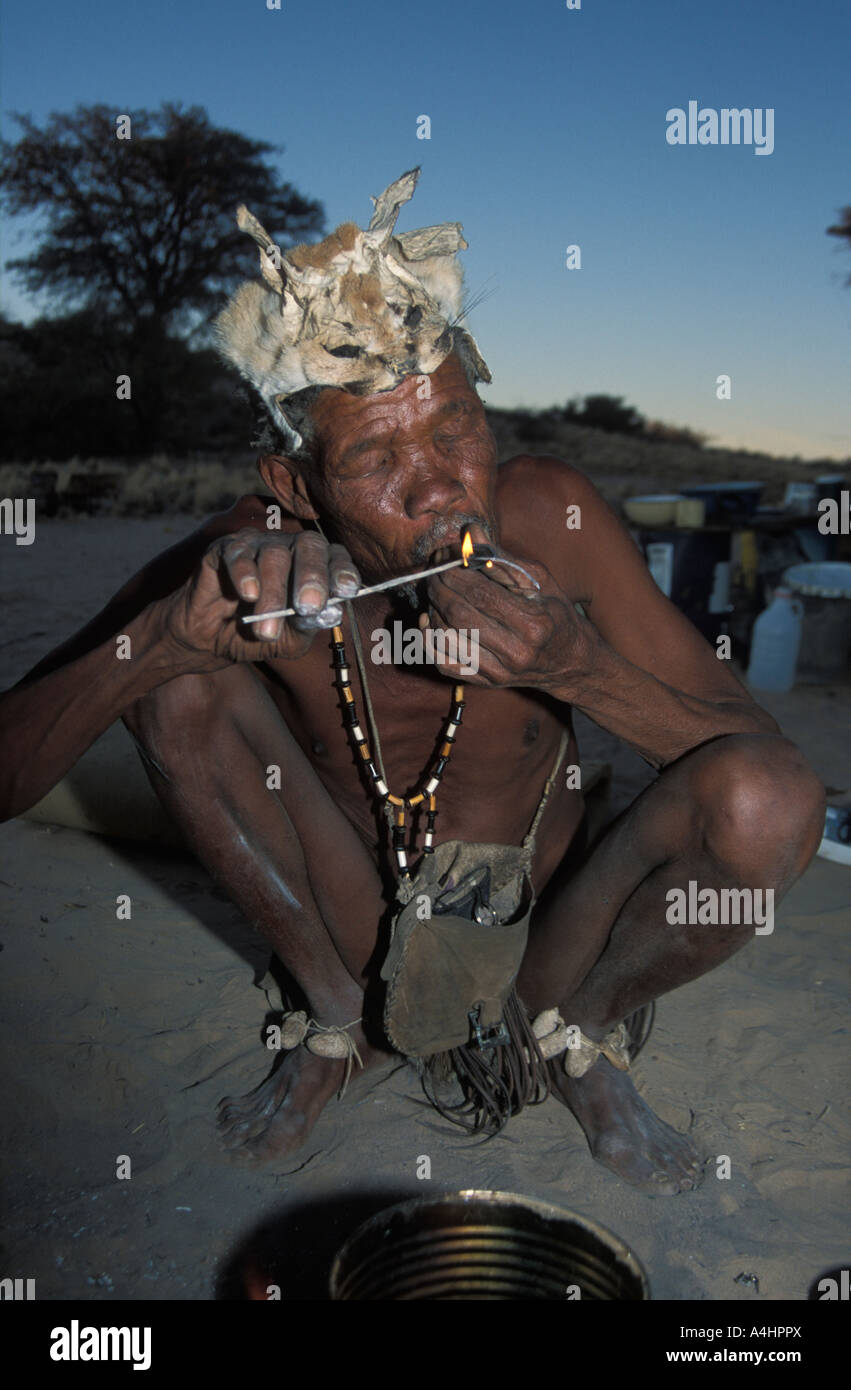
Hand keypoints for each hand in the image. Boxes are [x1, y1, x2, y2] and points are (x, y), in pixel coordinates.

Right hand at [156, 528, 360, 670]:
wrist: (210, 640)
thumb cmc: (258, 633)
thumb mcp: (290, 640)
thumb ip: (309, 627)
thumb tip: (331, 613)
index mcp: (314, 566)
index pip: (336, 557)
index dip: (343, 571)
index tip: (346, 591)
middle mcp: (290, 548)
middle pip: (310, 546)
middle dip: (312, 577)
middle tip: (308, 606)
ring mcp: (258, 545)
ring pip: (274, 555)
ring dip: (273, 594)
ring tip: (266, 630)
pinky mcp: (225, 549)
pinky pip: (238, 552)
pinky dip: (245, 573)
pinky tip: (248, 594)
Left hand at [424, 525, 592, 690]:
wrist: (571, 661)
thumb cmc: (555, 614)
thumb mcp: (540, 580)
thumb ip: (502, 558)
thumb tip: (469, 533)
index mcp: (534, 623)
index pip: (481, 593)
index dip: (455, 572)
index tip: (444, 556)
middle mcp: (516, 652)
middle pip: (460, 614)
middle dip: (439, 587)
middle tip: (434, 571)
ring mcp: (499, 672)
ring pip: (447, 638)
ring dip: (433, 609)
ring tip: (436, 591)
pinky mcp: (486, 683)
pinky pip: (445, 663)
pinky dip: (429, 640)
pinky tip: (429, 620)